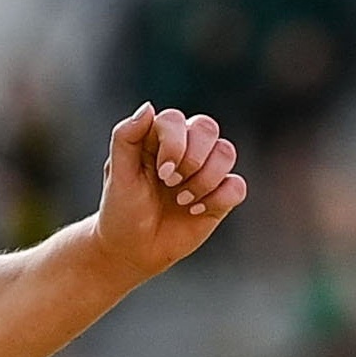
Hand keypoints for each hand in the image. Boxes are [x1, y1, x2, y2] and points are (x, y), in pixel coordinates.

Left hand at [94, 102, 245, 280]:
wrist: (132, 249)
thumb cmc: (121, 209)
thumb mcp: (118, 175)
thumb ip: (125, 138)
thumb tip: (148, 107)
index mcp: (158, 138)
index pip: (176, 120)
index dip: (174, 143)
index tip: (161, 173)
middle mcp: (186, 148)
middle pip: (207, 128)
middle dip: (193, 158)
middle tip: (171, 183)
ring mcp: (205, 171)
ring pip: (226, 152)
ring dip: (205, 179)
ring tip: (182, 200)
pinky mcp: (221, 195)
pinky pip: (237, 186)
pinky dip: (219, 199)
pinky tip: (196, 211)